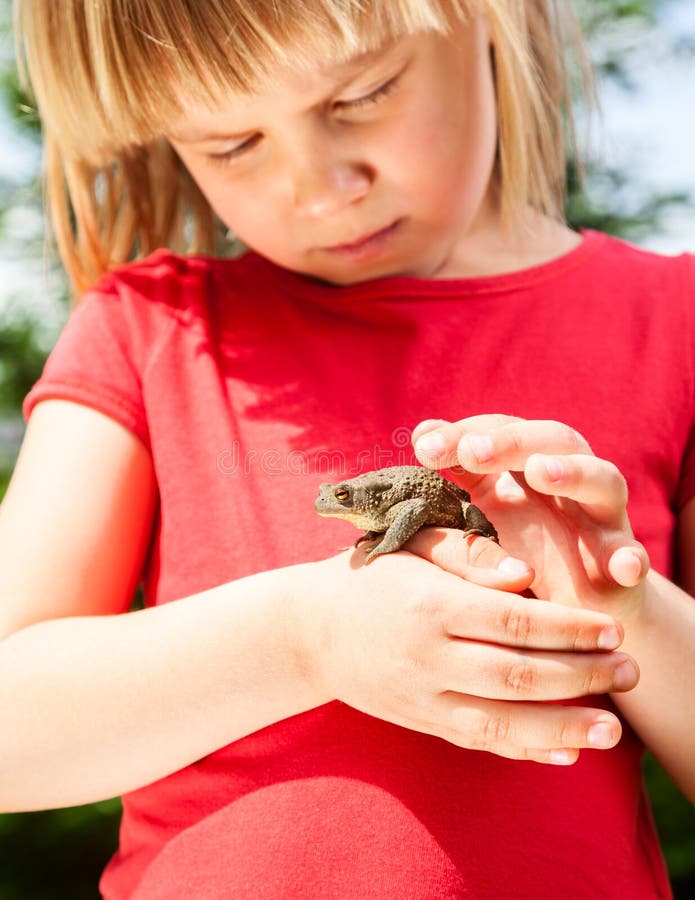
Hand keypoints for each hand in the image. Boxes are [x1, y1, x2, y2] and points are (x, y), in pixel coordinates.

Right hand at [299, 546, 637, 765]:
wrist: (310, 629)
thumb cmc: (372, 573)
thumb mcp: (414, 545)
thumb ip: (470, 556)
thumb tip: (528, 576)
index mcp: (429, 605)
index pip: (513, 622)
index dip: (568, 628)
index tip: (612, 628)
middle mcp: (426, 658)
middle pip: (517, 675)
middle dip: (580, 677)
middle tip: (630, 672)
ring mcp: (421, 697)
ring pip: (501, 723)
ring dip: (562, 727)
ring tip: (613, 728)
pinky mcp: (419, 721)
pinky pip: (476, 743)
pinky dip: (524, 751)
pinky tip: (565, 751)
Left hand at [412, 415, 648, 621]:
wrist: (570, 614)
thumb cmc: (517, 555)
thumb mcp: (480, 516)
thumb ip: (457, 480)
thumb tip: (422, 435)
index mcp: (527, 465)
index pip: (500, 430)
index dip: (464, 433)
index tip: (423, 448)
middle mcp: (569, 480)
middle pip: (551, 440)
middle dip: (510, 442)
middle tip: (472, 450)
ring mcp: (600, 516)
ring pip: (601, 480)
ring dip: (573, 472)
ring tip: (541, 472)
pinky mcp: (623, 560)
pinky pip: (631, 554)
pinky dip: (631, 558)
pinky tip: (623, 566)